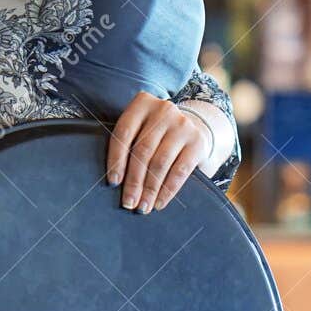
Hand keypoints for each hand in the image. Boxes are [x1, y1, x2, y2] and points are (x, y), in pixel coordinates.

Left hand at [105, 93, 213, 214]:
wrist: (194, 127)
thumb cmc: (157, 133)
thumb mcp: (142, 127)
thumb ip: (129, 143)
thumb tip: (114, 180)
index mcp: (142, 103)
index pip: (124, 133)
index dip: (116, 159)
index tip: (113, 182)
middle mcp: (163, 110)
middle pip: (142, 150)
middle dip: (134, 181)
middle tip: (128, 202)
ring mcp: (182, 125)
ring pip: (160, 162)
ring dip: (150, 189)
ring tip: (142, 207)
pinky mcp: (197, 141)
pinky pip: (180, 171)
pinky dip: (168, 190)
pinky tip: (159, 203)